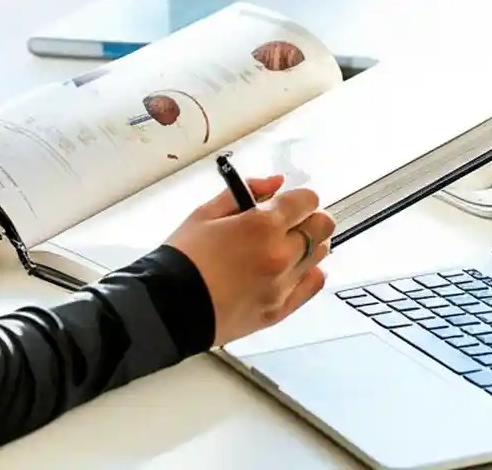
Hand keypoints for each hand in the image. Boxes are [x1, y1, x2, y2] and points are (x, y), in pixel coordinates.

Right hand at [167, 175, 333, 346]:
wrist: (167, 308)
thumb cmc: (182, 260)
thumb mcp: (205, 213)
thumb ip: (245, 191)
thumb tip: (275, 183)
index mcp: (263, 226)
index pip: (308, 200)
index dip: (298, 198)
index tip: (287, 204)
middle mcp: (280, 254)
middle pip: (323, 226)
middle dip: (309, 219)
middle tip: (289, 224)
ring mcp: (282, 284)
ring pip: (321, 254)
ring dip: (308, 245)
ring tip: (281, 249)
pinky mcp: (280, 309)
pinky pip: (313, 284)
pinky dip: (307, 273)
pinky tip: (288, 270)